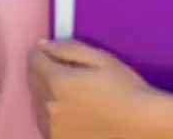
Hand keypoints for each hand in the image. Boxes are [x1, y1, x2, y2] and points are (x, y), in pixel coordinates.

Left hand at [27, 40, 152, 137]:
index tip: (51, 51)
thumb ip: (69, 49)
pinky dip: (52, 113)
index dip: (41, 52)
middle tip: (65, 70)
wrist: (140, 124)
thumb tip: (44, 45)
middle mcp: (48, 106)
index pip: (34, 60)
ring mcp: (50, 127)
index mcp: (58, 81)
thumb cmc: (125, 88)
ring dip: (46, 93)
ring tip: (72, 93)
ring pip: (37, 102)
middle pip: (33, 81)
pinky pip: (45, 121)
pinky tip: (72, 111)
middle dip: (43, 71)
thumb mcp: (102, 59)